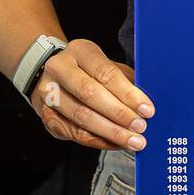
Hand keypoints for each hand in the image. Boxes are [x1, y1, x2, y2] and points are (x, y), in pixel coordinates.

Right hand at [30, 38, 154, 151]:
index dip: (127, 93)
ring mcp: (49, 93)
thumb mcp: (106, 64)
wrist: (51, 74)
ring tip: (132, 140)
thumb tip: (146, 102)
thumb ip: (125, 80)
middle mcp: (60, 69)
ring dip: (110, 132)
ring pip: (81, 117)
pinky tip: (115, 143)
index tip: (146, 109)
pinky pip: (74, 133)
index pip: (105, 72)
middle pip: (90, 94)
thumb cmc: (88, 70)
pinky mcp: (46, 116)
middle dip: (119, 114)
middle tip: (140, 127)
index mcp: (80, 51)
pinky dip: (98, 141)